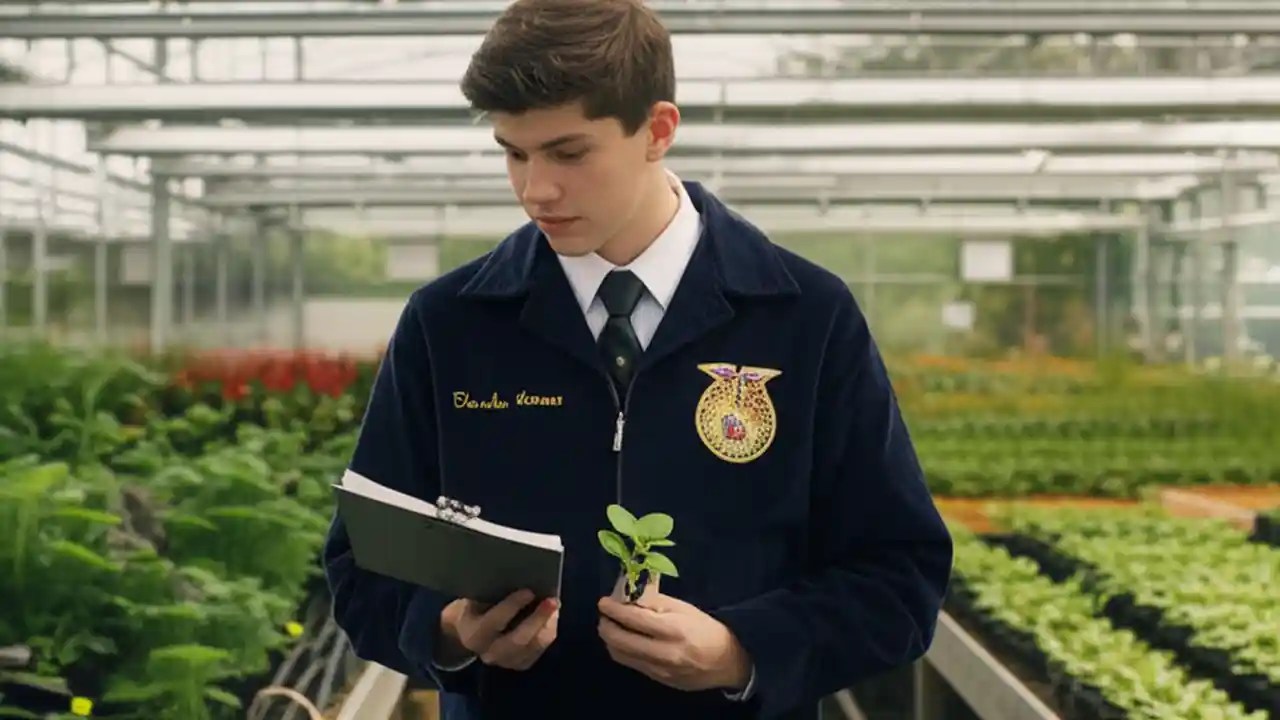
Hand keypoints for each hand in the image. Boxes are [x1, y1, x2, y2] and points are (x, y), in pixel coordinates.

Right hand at [438, 589, 558, 669]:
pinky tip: (553, 614)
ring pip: (533, 646)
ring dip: (548, 624)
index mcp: (474, 634)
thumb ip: (491, 591)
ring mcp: (506, 662)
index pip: (494, 622)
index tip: (529, 591)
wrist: (469, 631)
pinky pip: (540, 649)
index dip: (512, 606)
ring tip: (555, 604)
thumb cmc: (475, 605)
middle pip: (518, 640)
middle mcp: (489, 653)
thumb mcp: (475, 597)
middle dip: (538, 619)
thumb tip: (521, 577)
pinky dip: (548, 630)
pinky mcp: (521, 664)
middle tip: (552, 599)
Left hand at [597, 593, 750, 692]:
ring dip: (610, 639)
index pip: (634, 619)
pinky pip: (632, 664)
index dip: (614, 610)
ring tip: (611, 626)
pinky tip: (624, 640)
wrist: (727, 664)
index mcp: (674, 629)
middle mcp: (664, 652)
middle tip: (604, 615)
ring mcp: (659, 669)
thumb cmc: (708, 630)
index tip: (603, 602)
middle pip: (621, 640)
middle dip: (606, 626)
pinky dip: (622, 650)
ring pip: (621, 655)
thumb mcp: (686, 609)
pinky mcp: (658, 679)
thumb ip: (658, 603)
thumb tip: (632, 596)